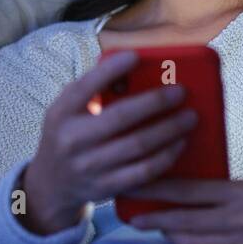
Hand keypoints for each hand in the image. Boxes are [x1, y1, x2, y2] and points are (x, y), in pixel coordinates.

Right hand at [18, 50, 198, 235]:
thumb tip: (133, 68)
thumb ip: (93, 88)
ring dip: (169, 129)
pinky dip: (166, 156)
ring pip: (138, 145)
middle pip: (121, 117)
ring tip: (190, 117)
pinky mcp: (106, 187)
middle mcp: (73, 139)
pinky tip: (180, 143)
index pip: (86, 87)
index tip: (135, 57)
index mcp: (62, 112)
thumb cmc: (69, 133)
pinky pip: (143, 172)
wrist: (52, 185)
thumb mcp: (68, 109)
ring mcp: (89, 166)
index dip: (111, 70)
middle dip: (156, 102)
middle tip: (181, 92)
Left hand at [122, 179, 242, 243]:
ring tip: (156, 227)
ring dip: (170, 236)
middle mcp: (239, 219)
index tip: (137, 187)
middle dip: (155, 218)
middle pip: (184, 220)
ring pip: (191, 243)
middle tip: (133, 216)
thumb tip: (181, 192)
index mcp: (241, 192)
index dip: (159, 190)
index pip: (190, 190)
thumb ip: (220, 192)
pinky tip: (180, 241)